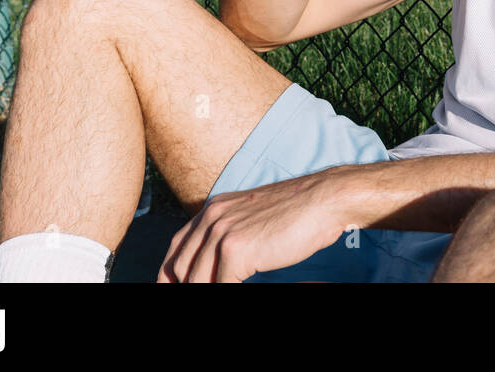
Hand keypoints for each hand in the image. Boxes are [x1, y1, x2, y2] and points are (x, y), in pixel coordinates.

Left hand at [157, 173, 345, 282]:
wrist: (324, 199)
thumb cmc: (298, 212)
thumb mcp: (253, 216)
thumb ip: (230, 233)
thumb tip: (217, 264)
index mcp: (214, 209)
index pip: (177, 248)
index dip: (170, 275)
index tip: (172, 287)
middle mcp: (212, 217)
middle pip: (180, 267)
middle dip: (186, 286)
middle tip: (200, 295)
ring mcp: (222, 233)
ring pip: (196, 280)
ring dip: (206, 291)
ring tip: (224, 290)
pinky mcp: (237, 249)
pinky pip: (220, 285)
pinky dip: (226, 292)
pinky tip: (241, 290)